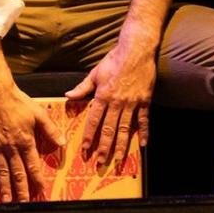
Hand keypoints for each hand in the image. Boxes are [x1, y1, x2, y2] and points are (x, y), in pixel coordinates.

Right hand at [0, 78, 63, 201]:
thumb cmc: (18, 101)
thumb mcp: (39, 113)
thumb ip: (51, 129)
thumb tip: (63, 143)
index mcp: (26, 142)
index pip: (33, 166)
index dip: (37, 180)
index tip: (41, 192)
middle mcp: (11, 148)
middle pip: (17, 173)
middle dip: (21, 190)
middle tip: (24, 204)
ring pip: (1, 171)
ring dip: (4, 187)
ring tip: (6, 201)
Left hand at [66, 38, 156, 171]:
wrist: (136, 50)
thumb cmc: (114, 60)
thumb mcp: (95, 73)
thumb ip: (83, 88)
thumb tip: (68, 96)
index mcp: (102, 96)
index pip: (93, 121)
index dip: (89, 136)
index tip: (85, 150)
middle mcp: (117, 102)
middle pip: (109, 129)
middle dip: (104, 147)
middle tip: (100, 162)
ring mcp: (133, 103)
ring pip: (126, 129)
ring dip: (122, 145)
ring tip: (119, 159)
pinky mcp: (145, 101)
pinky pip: (144, 120)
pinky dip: (144, 133)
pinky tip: (143, 145)